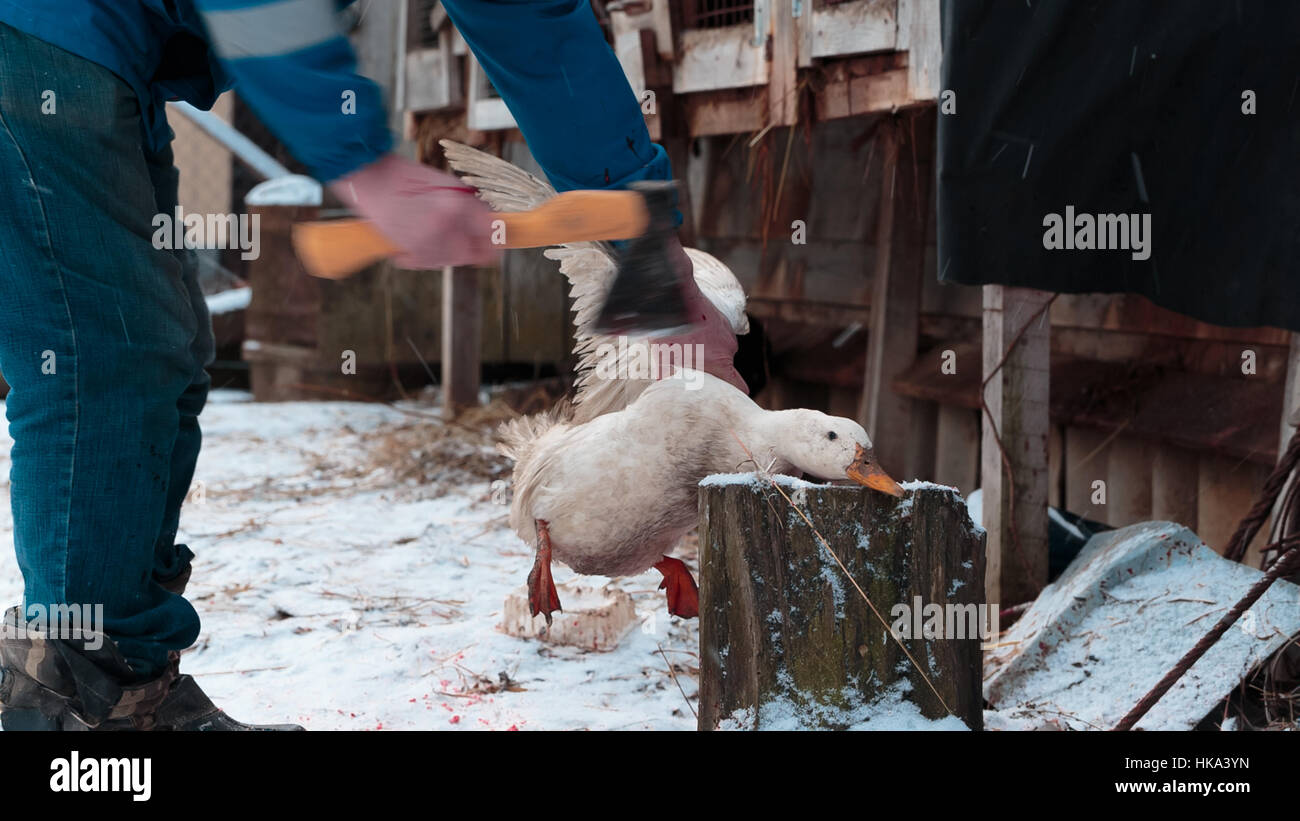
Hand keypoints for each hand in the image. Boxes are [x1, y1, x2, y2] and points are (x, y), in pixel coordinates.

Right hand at [329, 153, 498, 268]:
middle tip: (470, 245)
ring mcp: (427, 240)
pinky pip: (430, 263)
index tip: (497, 244)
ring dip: (450, 254)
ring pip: (451, 260)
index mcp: (458, 204)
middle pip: (473, 253)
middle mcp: (445, 225)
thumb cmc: (408, 177)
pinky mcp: (410, 251)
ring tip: (438, 237)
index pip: (491, 231)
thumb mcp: (447, 184)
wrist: (371, 179)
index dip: (497, 239)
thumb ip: (471, 205)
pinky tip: (421, 243)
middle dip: (474, 250)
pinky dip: (429, 258)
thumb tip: (492, 224)